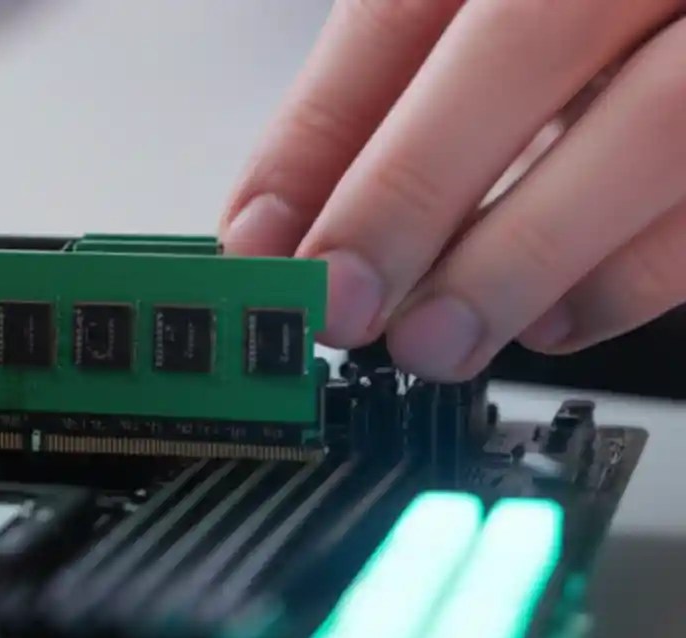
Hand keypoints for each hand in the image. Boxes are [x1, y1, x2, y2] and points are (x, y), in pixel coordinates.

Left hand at [220, 0, 685, 380]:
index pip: (402, 8)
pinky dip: (629, 277)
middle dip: (409, 192)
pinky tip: (550, 321)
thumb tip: (280, 224)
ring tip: (434, 338)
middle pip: (522, 45)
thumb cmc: (578, 24)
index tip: (257, 242)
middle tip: (342, 302)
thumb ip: (390, 93)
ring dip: (519, 256)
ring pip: (650, 125)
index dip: (318, 131)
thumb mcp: (478, 26)